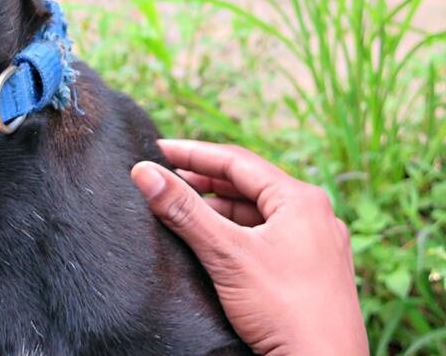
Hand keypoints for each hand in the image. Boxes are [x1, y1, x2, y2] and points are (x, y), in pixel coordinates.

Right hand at [130, 140, 367, 355]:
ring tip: (178, 208)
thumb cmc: (285, 310)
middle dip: (203, 180)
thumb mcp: (227, 254)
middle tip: (162, 178)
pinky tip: (209, 240)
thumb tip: (144, 172)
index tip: (157, 150)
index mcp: (302, 200)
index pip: (237, 161)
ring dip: (217, 207)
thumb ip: (184, 210)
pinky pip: (266, 236)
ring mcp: (316, 244)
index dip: (192, 153)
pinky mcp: (311, 271)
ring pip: (256, 212)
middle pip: (247, 185)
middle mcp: (315, 215)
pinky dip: (234, 232)